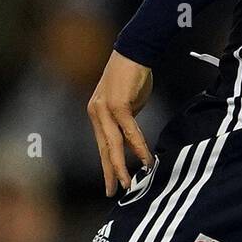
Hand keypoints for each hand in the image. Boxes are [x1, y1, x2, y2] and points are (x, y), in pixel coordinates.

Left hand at [87, 51, 153, 196]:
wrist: (135, 50)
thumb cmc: (133, 74)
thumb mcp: (128, 101)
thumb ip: (126, 119)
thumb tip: (131, 135)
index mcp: (96, 113)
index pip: (101, 144)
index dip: (106, 164)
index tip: (111, 181)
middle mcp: (96, 113)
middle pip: (104, 149)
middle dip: (109, 172)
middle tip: (115, 191)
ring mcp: (105, 109)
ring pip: (113, 144)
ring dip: (120, 166)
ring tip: (128, 183)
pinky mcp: (118, 105)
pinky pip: (129, 132)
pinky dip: (138, 147)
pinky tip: (144, 159)